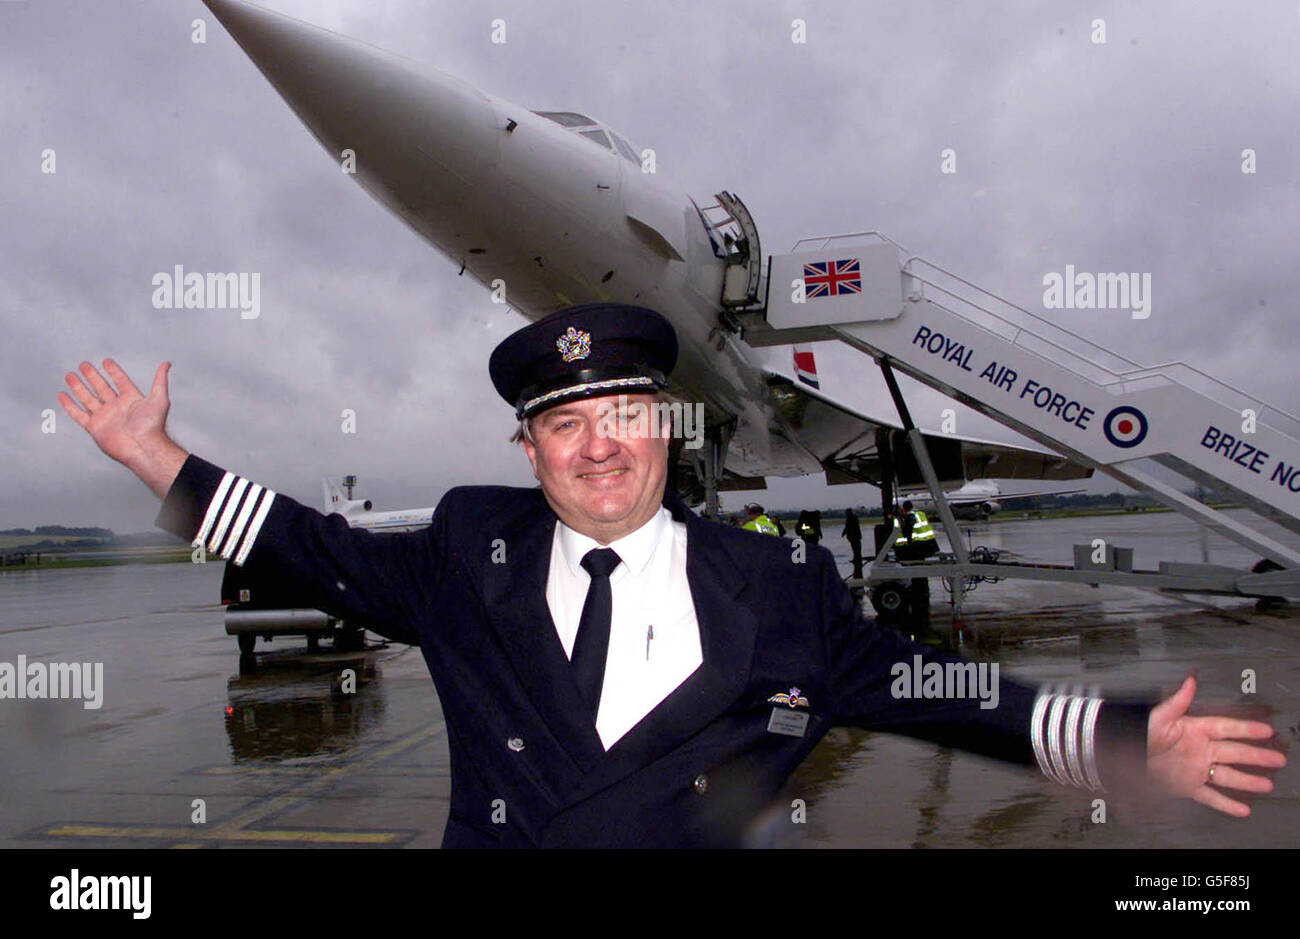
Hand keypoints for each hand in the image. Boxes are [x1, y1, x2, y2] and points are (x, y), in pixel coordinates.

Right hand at [58, 359, 187, 497]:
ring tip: (70, 375)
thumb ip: (160, 381)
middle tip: (83, 364)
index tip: (106, 362)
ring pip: (88, 398)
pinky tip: (63, 396)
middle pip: (101, 387)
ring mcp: (105, 417)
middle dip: (92, 376)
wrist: (142, 447)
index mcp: (131, 400)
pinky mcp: (95, 427)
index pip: (120, 381)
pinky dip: (69, 405)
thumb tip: (166, 364)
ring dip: (78, 387)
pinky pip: (79, 414)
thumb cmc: (152, 426)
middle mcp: (117, 407)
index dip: (113, 371)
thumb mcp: (159, 399)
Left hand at [1146, 674, 1286, 816]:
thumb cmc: (1136, 734)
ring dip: (1247, 780)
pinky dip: (1226, 803)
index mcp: (1194, 730)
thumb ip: (1178, 701)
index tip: (1266, 730)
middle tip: (1278, 758)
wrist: (1119, 756)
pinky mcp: (1187, 786)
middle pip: (1234, 752)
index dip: (1246, 729)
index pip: (1226, 728)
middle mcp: (1198, 749)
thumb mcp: (1159, 717)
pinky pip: (1210, 796)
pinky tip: (1242, 808)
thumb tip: (1190, 680)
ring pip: (1227, 775)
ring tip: (1267, 783)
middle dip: (1257, 756)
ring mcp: (1194, 768)